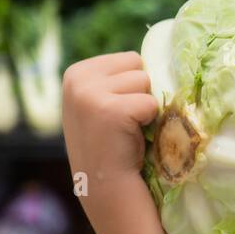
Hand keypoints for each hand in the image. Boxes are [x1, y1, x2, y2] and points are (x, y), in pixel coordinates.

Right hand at [61, 52, 159, 188]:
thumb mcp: (101, 100)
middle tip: (125, 122)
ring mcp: (90, 94)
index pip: (129, 59)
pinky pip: (151, 103)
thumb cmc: (112, 142)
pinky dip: (150, 120)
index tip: (117, 112)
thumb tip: (158, 49)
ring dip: (144, 107)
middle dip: (139, 93)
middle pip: (138, 66)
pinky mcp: (111, 110)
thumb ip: (115, 78)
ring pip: (146, 82)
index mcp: (76, 71)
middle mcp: (77, 78)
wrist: (105, 184)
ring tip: (127, 129)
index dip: (132, 87)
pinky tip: (131, 137)